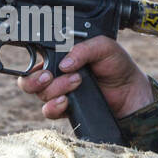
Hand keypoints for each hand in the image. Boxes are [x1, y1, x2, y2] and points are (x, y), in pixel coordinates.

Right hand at [17, 36, 153, 120]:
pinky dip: (54, 107)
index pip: (36, 55)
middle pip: (29, 79)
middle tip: (50, 76)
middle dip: (35, 79)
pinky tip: (66, 101)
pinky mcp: (65, 109)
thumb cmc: (117, 65)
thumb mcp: (103, 47)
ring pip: (39, 94)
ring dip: (55, 89)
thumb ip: (83, 49)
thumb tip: (64, 64)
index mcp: (60, 55)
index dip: (32, 57)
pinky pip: (48, 111)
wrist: (129, 92)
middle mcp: (56, 74)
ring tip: (76, 82)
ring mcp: (59, 92)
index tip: (40, 57)